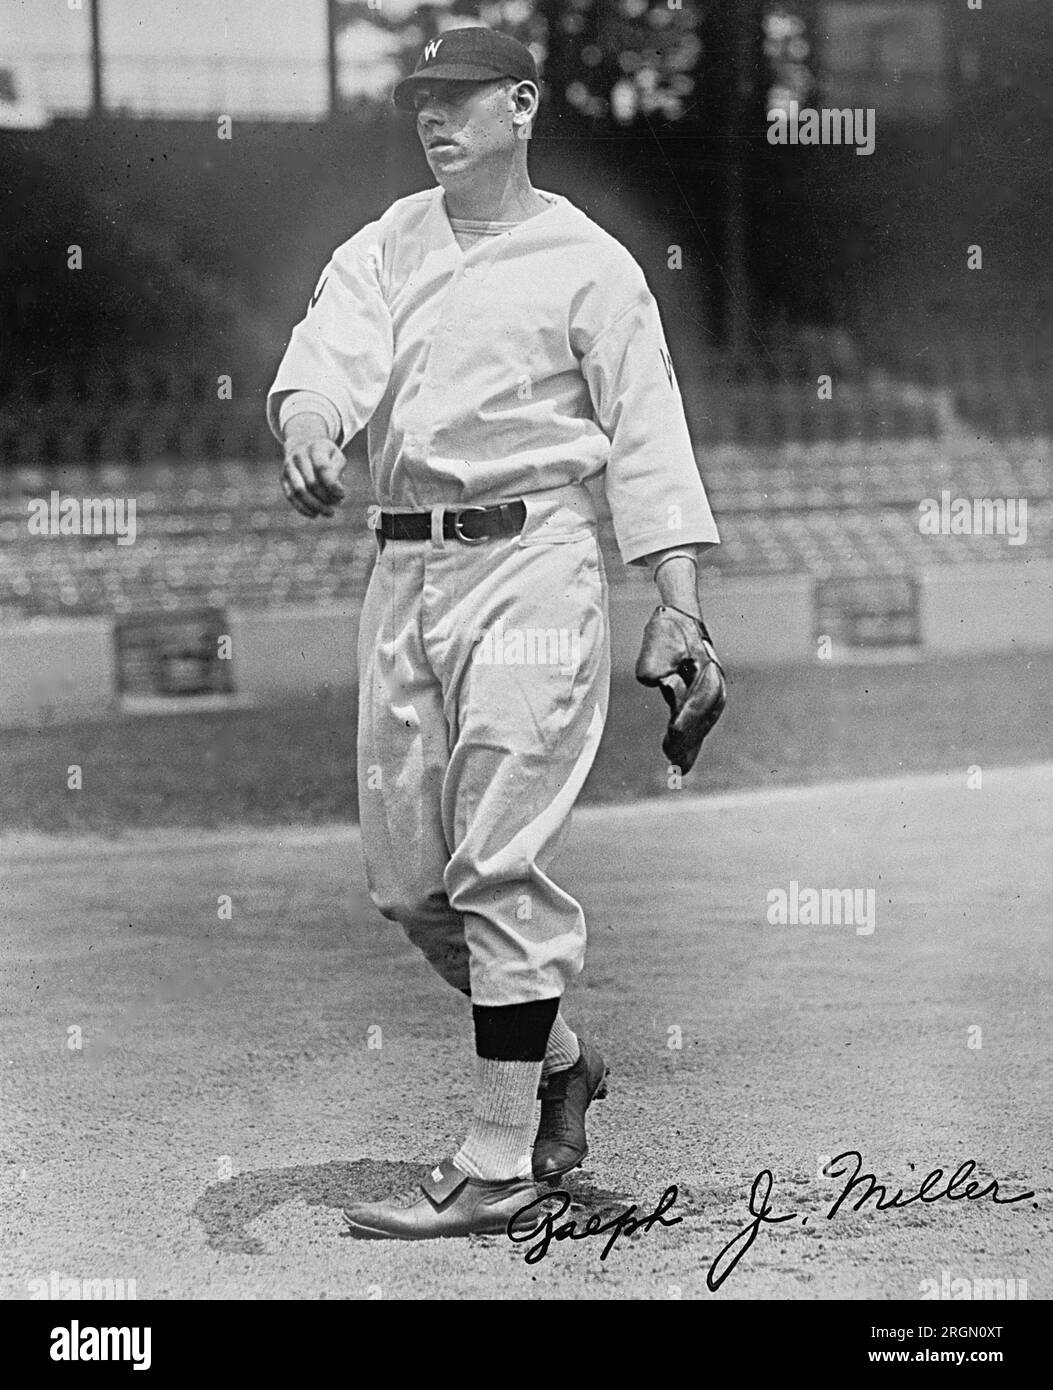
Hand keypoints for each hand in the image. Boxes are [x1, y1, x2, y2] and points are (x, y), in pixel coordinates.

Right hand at [280, 437, 346, 518]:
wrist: (301, 443)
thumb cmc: (325, 454)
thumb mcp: (336, 456)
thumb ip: (337, 471)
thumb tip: (337, 494)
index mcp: (315, 448)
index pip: (322, 468)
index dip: (332, 485)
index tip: (342, 495)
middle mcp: (299, 456)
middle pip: (311, 482)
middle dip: (326, 497)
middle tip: (337, 504)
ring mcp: (288, 467)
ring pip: (299, 491)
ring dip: (315, 506)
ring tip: (329, 513)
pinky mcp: (283, 478)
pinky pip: (291, 496)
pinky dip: (303, 508)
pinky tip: (315, 514)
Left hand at [635, 605, 726, 774]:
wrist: (680, 620)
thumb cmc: (669, 630)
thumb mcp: (659, 636)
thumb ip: (655, 660)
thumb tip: (654, 680)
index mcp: (707, 670)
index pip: (700, 699)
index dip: (688, 717)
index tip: (674, 731)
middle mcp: (713, 686)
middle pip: (703, 718)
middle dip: (688, 740)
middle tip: (673, 761)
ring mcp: (709, 695)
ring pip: (700, 726)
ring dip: (689, 747)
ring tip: (678, 769)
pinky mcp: (699, 701)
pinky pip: (696, 727)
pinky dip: (689, 744)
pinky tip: (680, 764)